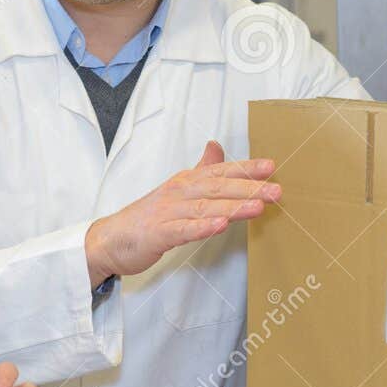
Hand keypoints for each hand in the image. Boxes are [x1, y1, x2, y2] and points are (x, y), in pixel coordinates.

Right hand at [84, 141, 279, 286]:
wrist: (111, 239)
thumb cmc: (148, 216)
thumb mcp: (177, 189)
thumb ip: (200, 170)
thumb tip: (216, 146)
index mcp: (186, 182)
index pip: (220, 171)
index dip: (245, 168)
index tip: (271, 166)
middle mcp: (179, 192)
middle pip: (217, 187)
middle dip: (248, 187)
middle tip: (275, 190)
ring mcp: (168, 213)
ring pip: (205, 207)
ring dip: (232, 206)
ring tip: (257, 207)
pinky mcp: (158, 234)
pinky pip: (182, 230)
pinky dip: (201, 228)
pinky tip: (219, 227)